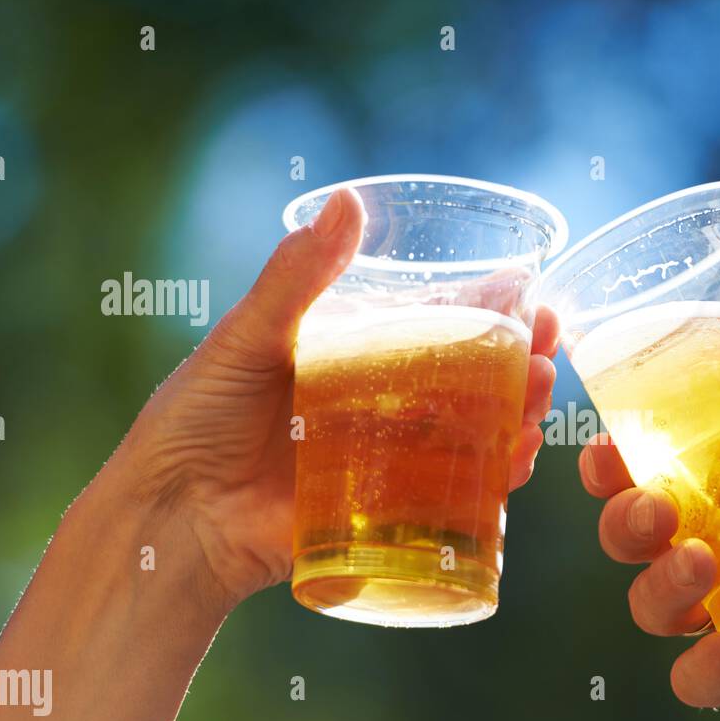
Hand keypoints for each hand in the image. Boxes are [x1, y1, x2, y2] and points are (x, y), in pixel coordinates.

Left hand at [120, 188, 559, 608]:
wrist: (172, 520)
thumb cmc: (194, 421)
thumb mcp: (249, 338)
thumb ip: (299, 279)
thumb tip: (350, 200)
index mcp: (347, 358)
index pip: (431, 325)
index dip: (484, 308)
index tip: (529, 291)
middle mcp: (375, 407)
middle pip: (465, 381)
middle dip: (514, 361)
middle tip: (548, 343)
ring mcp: (386, 463)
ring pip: (469, 435)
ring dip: (515, 413)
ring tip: (539, 391)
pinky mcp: (387, 514)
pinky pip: (453, 495)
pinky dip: (492, 477)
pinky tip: (518, 457)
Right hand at [579, 292, 719, 715]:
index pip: (650, 467)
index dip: (609, 461)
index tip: (606, 442)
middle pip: (632, 540)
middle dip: (621, 522)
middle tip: (657, 504)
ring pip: (653, 609)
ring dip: (659, 586)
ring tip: (703, 560)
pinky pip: (705, 678)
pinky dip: (714, 661)